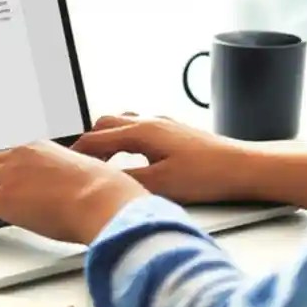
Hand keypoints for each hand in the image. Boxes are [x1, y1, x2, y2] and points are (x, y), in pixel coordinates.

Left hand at [0, 140, 148, 244]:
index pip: (12, 155)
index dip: (4, 171)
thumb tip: (80, 190)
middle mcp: (23, 156)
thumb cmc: (107, 193)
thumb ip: (75, 178)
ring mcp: (11, 175)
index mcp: (44, 148)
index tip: (4, 181)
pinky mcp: (2, 198)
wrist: (103, 201)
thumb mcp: (90, 173)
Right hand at [71, 114, 264, 203]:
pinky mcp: (176, 132)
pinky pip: (140, 127)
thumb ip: (127, 181)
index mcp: (142, 131)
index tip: (62, 163)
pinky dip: (126, 138)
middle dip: (88, 140)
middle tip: (77, 160)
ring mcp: (164, 124)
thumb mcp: (161, 184)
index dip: (77, 152)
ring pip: (124, 122)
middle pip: (106, 123)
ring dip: (108, 137)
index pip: (96, 138)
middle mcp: (151, 121)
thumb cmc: (208, 175)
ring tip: (100, 157)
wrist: (244, 167)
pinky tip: (133, 154)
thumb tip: (100, 183)